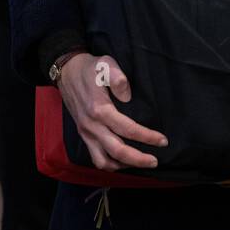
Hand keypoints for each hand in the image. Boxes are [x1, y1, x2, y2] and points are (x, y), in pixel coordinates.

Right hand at [56, 53, 166, 170]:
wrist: (67, 72)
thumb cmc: (90, 68)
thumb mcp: (105, 64)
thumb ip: (117, 77)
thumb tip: (127, 96)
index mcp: (99, 109)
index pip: (128, 129)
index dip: (147, 137)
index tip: (162, 141)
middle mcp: (92, 125)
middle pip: (117, 151)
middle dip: (139, 159)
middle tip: (155, 161)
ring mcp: (86, 132)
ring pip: (105, 161)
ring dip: (124, 165)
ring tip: (140, 163)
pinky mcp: (83, 135)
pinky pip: (96, 158)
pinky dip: (111, 164)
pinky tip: (123, 160)